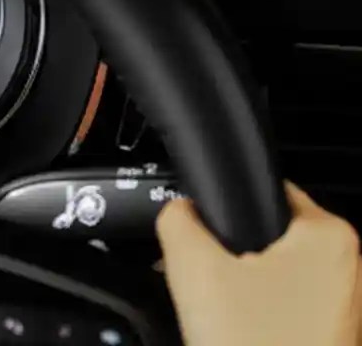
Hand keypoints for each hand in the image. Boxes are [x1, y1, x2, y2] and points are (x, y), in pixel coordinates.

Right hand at [158, 183, 361, 345]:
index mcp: (327, 235)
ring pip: (272, 277)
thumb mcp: (193, 269)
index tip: (208, 244)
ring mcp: (346, 305)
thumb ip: (177, 220)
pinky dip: (259, 318)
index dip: (223, 212)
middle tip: (213, 290)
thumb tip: (179, 209)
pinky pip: (284, 308)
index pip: (264, 190)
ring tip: (228, 320)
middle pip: (266, 237)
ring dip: (242, 292)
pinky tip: (244, 338)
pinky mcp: (334, 335)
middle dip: (229, 258)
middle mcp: (349, 266)